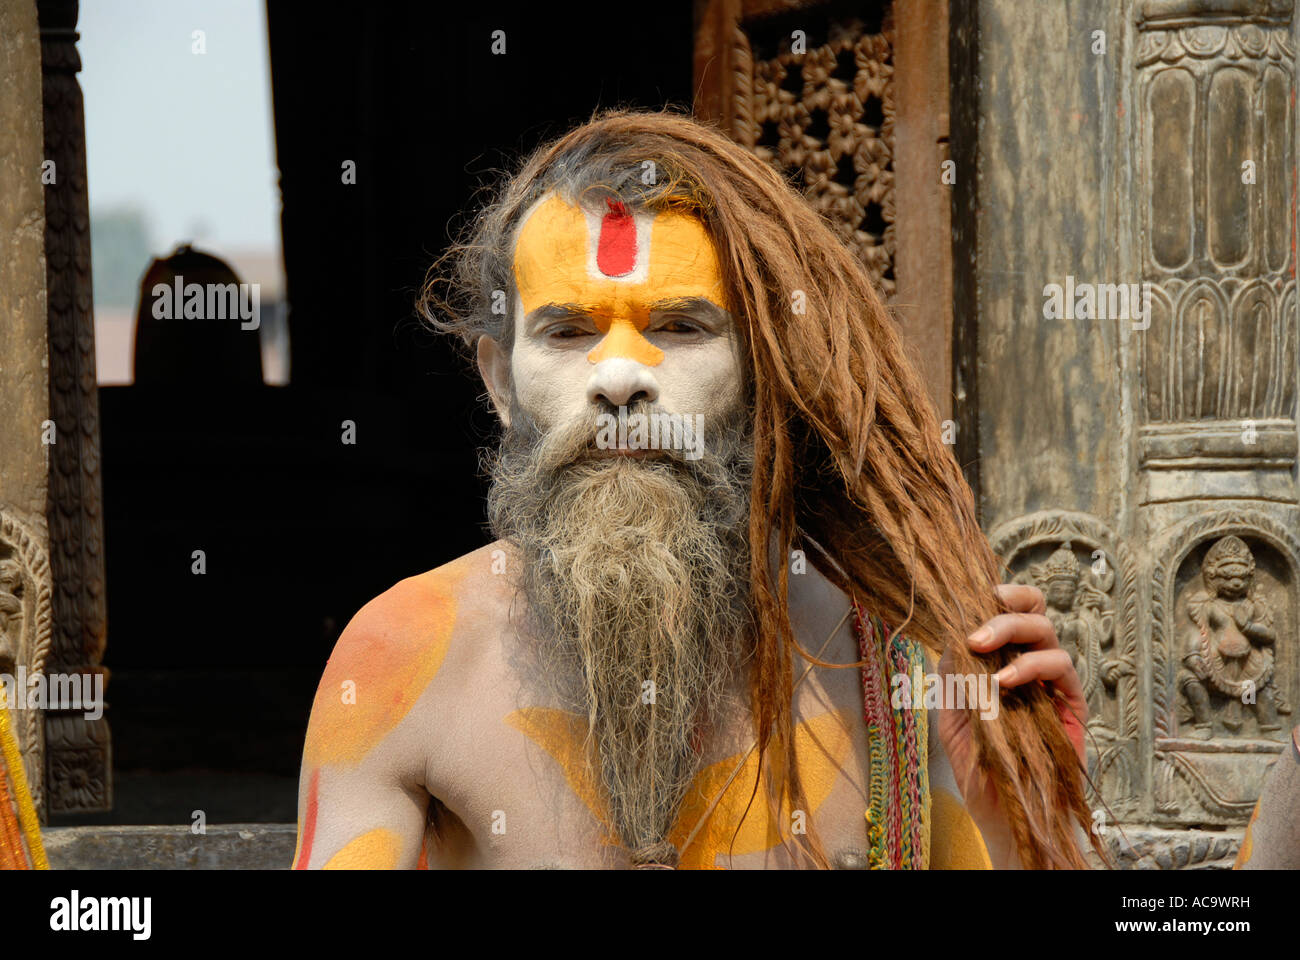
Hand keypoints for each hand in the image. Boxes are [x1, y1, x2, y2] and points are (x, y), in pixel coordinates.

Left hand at [937, 584, 1087, 821]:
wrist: (1002, 813)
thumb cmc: (978, 766)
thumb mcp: (953, 717)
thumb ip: (953, 678)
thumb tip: (949, 635)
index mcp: (1002, 662)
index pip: (1009, 614)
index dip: (999, 597)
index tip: (973, 595)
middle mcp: (1030, 666)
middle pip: (1032, 613)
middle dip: (1003, 610)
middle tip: (974, 629)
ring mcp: (1052, 684)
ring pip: (1047, 633)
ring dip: (1012, 632)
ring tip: (982, 650)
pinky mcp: (1073, 705)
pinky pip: (1062, 669)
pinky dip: (1033, 665)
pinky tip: (1005, 680)